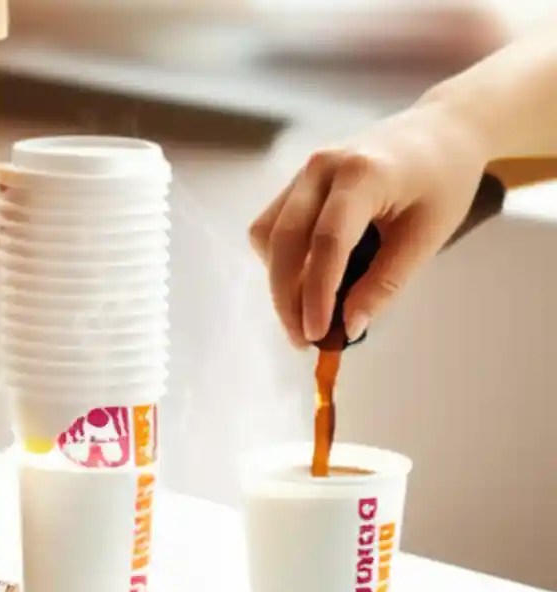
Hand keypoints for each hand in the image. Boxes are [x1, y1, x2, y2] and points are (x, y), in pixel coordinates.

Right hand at [249, 103, 489, 346]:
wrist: (441, 130)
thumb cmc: (444, 180)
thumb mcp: (427, 235)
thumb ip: (386, 282)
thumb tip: (350, 326)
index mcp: (363, 174)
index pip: (328, 241)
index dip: (318, 293)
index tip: (318, 335)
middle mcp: (322, 167)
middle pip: (285, 240)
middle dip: (287, 296)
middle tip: (302, 340)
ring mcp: (304, 171)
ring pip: (268, 234)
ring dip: (278, 280)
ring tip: (303, 315)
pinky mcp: (297, 182)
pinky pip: (272, 226)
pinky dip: (280, 260)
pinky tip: (304, 282)